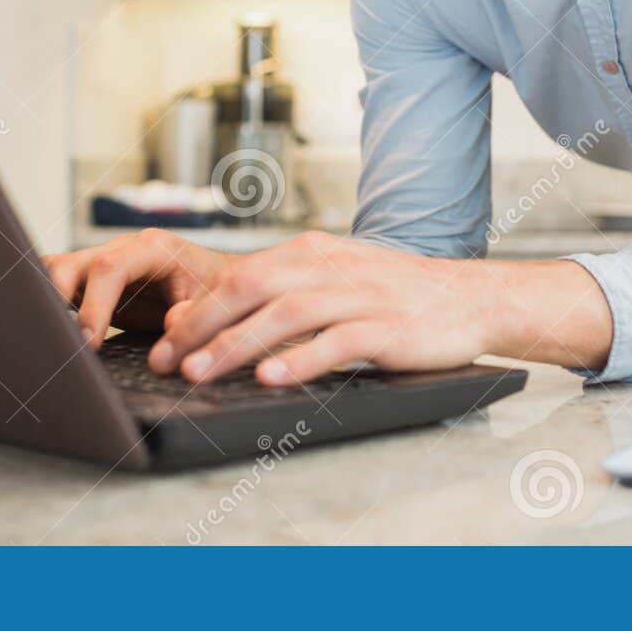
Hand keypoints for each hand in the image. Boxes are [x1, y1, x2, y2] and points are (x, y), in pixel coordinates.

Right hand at [43, 229, 229, 348]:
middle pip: (71, 264)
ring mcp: (103, 263)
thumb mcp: (216, 304)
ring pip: (55, 270)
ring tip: (47, 336)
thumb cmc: (219, 292)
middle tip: (61, 342)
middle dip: (56, 299)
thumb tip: (172, 327)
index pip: (110, 267)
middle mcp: (122, 250)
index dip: (95, 305)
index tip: (89, 341)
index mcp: (154, 248)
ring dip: (46, 300)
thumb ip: (195, 315)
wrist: (221, 286)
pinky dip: (47, 303)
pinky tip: (48, 331)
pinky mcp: (92, 283)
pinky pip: (57, 284)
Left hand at [148, 231, 494, 385]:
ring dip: (237, 343)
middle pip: (251, 286)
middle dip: (202, 323)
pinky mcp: (385, 327)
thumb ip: (278, 292)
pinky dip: (300, 360)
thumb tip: (210, 312)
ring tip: (202, 371)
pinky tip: (271, 377)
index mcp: (312, 252)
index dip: (196, 307)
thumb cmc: (395, 295)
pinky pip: (335, 341)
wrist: (468, 298)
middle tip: (168, 359)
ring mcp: (359, 295)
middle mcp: (330, 267)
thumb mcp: (334, 280)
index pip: (239, 273)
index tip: (163, 340)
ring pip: (285, 313)